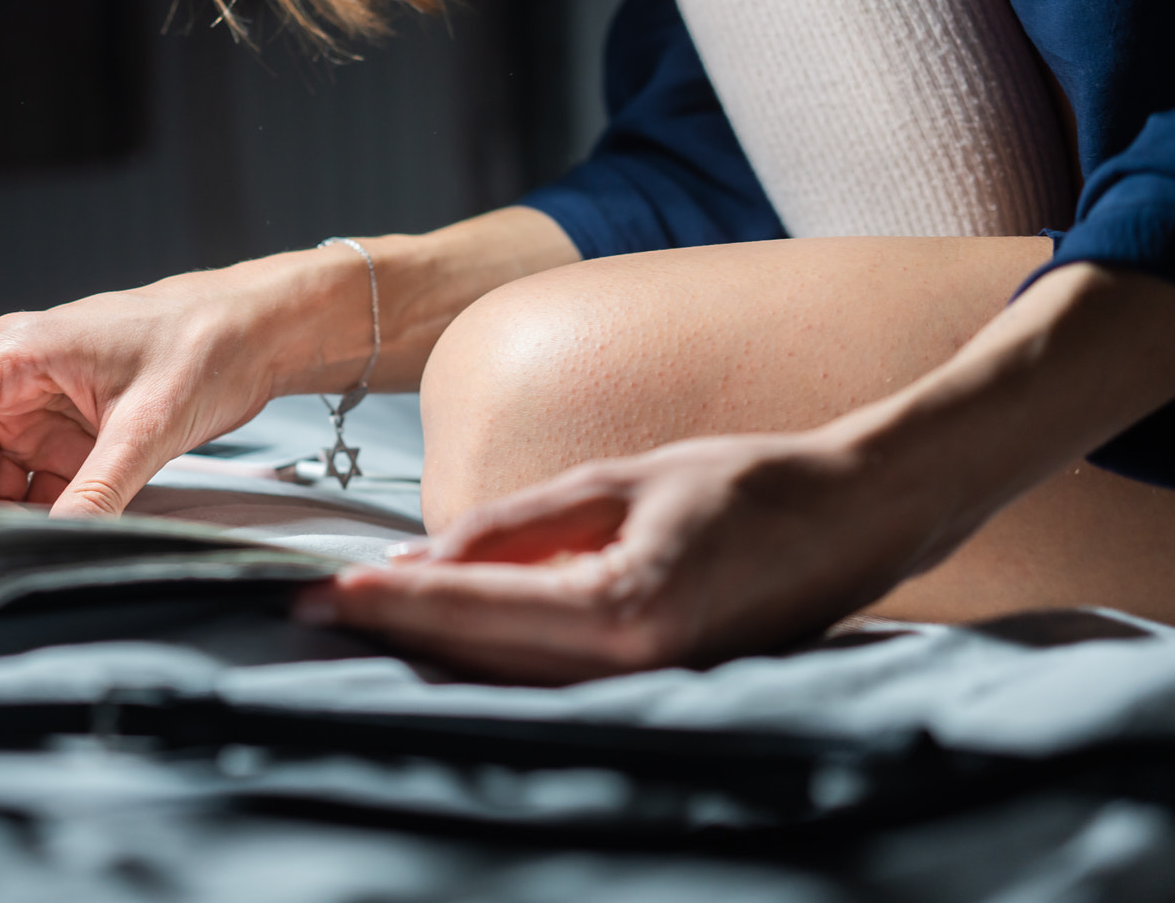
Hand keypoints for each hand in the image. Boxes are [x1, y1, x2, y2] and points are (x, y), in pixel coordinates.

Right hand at [0, 257, 343, 519]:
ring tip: (39, 547)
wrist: (256, 330)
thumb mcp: (150, 422)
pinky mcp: (68, 433)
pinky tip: (65, 532)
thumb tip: (62, 538)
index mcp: (17, 353)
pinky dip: (43, 512)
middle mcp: (17, 379)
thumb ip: (100, 487)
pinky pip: (35, 484)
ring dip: (10, 517)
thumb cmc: (205, 338)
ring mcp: (41, 407)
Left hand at [298, 430, 945, 682]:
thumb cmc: (750, 484)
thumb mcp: (618, 481)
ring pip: (509, 682)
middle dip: (393, 633)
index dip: (391, 603)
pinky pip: (553, 684)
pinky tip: (443, 635)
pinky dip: (490, 662)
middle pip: (481, 662)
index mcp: (625, 611)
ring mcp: (651, 694)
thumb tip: (420, 559)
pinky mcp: (659, 693)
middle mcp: (635, 669)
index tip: (320, 593)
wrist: (863, 517)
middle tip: (311, 611)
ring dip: (432, 654)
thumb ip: (516, 527)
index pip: (476, 612)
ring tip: (358, 622)